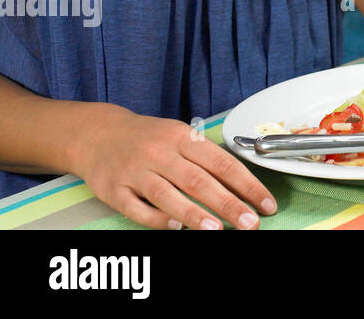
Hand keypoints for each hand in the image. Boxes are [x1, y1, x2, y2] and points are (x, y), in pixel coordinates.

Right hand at [70, 105, 274, 229]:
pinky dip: (157, 219)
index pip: (222, 163)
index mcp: (183, 138)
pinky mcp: (114, 190)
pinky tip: (176, 227)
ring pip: (168, 195)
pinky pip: (137, 208)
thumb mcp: (179, 136)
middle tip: (250, 222)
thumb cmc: (148, 138)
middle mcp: (160, 153)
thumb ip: (205, 158)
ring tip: (218, 229)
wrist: (97, 134)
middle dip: (228, 203)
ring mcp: (136, 172)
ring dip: (195, 214)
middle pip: (199, 181)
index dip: (248, 184)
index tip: (266, 204)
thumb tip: (240, 185)